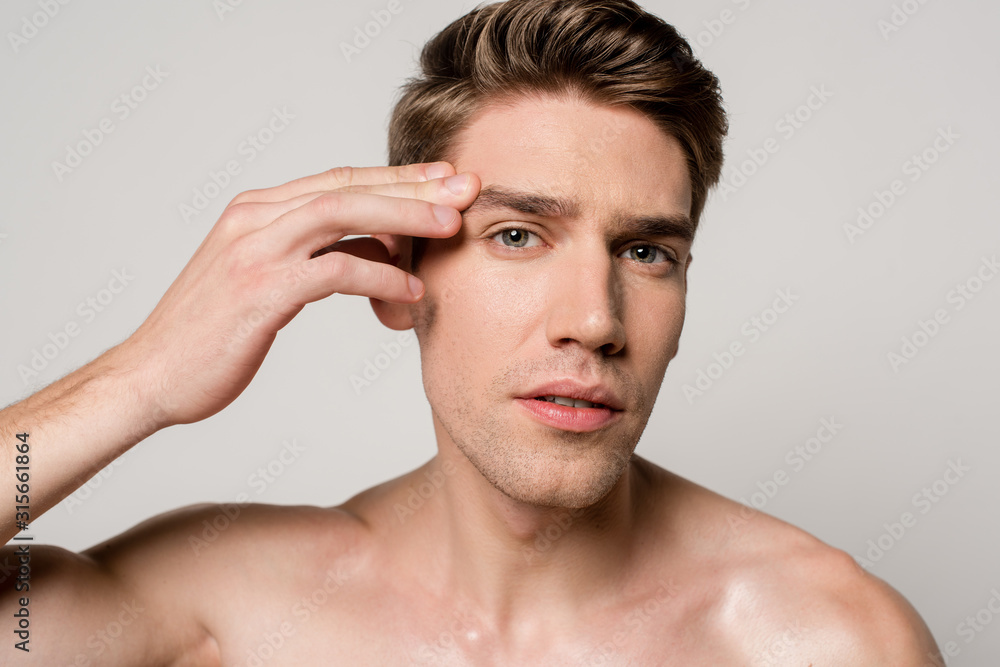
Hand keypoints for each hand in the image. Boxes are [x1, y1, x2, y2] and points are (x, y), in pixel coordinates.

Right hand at [117, 162, 479, 430]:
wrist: (151, 377)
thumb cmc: (213, 334)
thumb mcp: (266, 281)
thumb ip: (313, 256)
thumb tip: (380, 253)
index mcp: (256, 210)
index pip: (339, 180)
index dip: (396, 177)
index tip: (444, 180)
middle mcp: (254, 218)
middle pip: (348, 186)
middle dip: (412, 186)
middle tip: (467, 188)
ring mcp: (253, 250)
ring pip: (342, 213)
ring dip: (403, 217)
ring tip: (452, 228)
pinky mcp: (258, 290)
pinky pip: (334, 272)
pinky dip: (380, 279)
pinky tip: (412, 295)